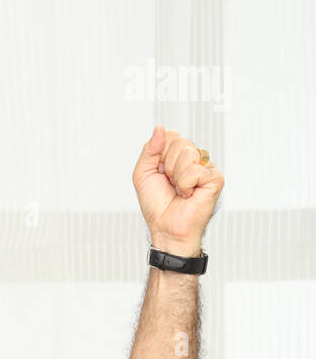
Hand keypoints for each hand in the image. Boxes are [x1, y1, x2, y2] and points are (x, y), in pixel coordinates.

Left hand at [132, 127, 223, 256]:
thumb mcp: (143, 174)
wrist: (166, 229)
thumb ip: (149, 150)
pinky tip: (188, 195)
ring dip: (176, 176)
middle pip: (179, 142)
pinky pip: (195, 170)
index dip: (159, 156)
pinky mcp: (215, 178)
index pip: (170, 136)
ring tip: (179, 190)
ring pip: (187, 153)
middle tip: (171, 184)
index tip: (161, 174)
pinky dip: (185, 185)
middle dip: (168, 166)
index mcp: (178, 156)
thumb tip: (159, 129)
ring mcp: (205, 168)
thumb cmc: (157, 207)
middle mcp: (193, 159)